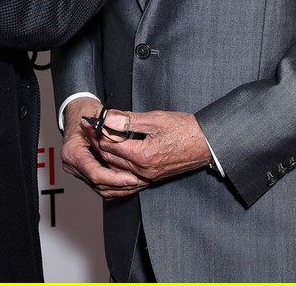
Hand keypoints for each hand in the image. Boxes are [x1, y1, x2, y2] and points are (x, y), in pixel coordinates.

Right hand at [61, 97, 147, 197]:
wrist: (79, 116)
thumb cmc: (86, 113)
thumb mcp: (99, 116)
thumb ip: (110, 125)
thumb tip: (124, 132)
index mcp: (73, 152)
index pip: (95, 173)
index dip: (115, 178)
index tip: (132, 178)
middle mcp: (72, 165)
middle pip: (100, 184)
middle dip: (122, 185)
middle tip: (141, 181)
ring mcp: (78, 171)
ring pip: (102, 189)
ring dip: (122, 188)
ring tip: (139, 182)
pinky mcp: (85, 175)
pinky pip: (103, 187)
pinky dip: (117, 186)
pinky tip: (131, 183)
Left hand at [90, 109, 212, 183]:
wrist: (206, 143)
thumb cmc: (186, 130)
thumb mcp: (155, 119)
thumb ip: (128, 120)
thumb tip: (108, 118)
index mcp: (143, 156)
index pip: (110, 145)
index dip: (97, 132)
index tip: (89, 122)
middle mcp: (144, 171)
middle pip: (111, 159)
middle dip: (98, 143)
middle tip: (89, 130)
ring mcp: (148, 177)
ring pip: (117, 168)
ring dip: (106, 154)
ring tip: (98, 139)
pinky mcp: (153, 177)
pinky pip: (128, 174)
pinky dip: (118, 165)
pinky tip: (113, 155)